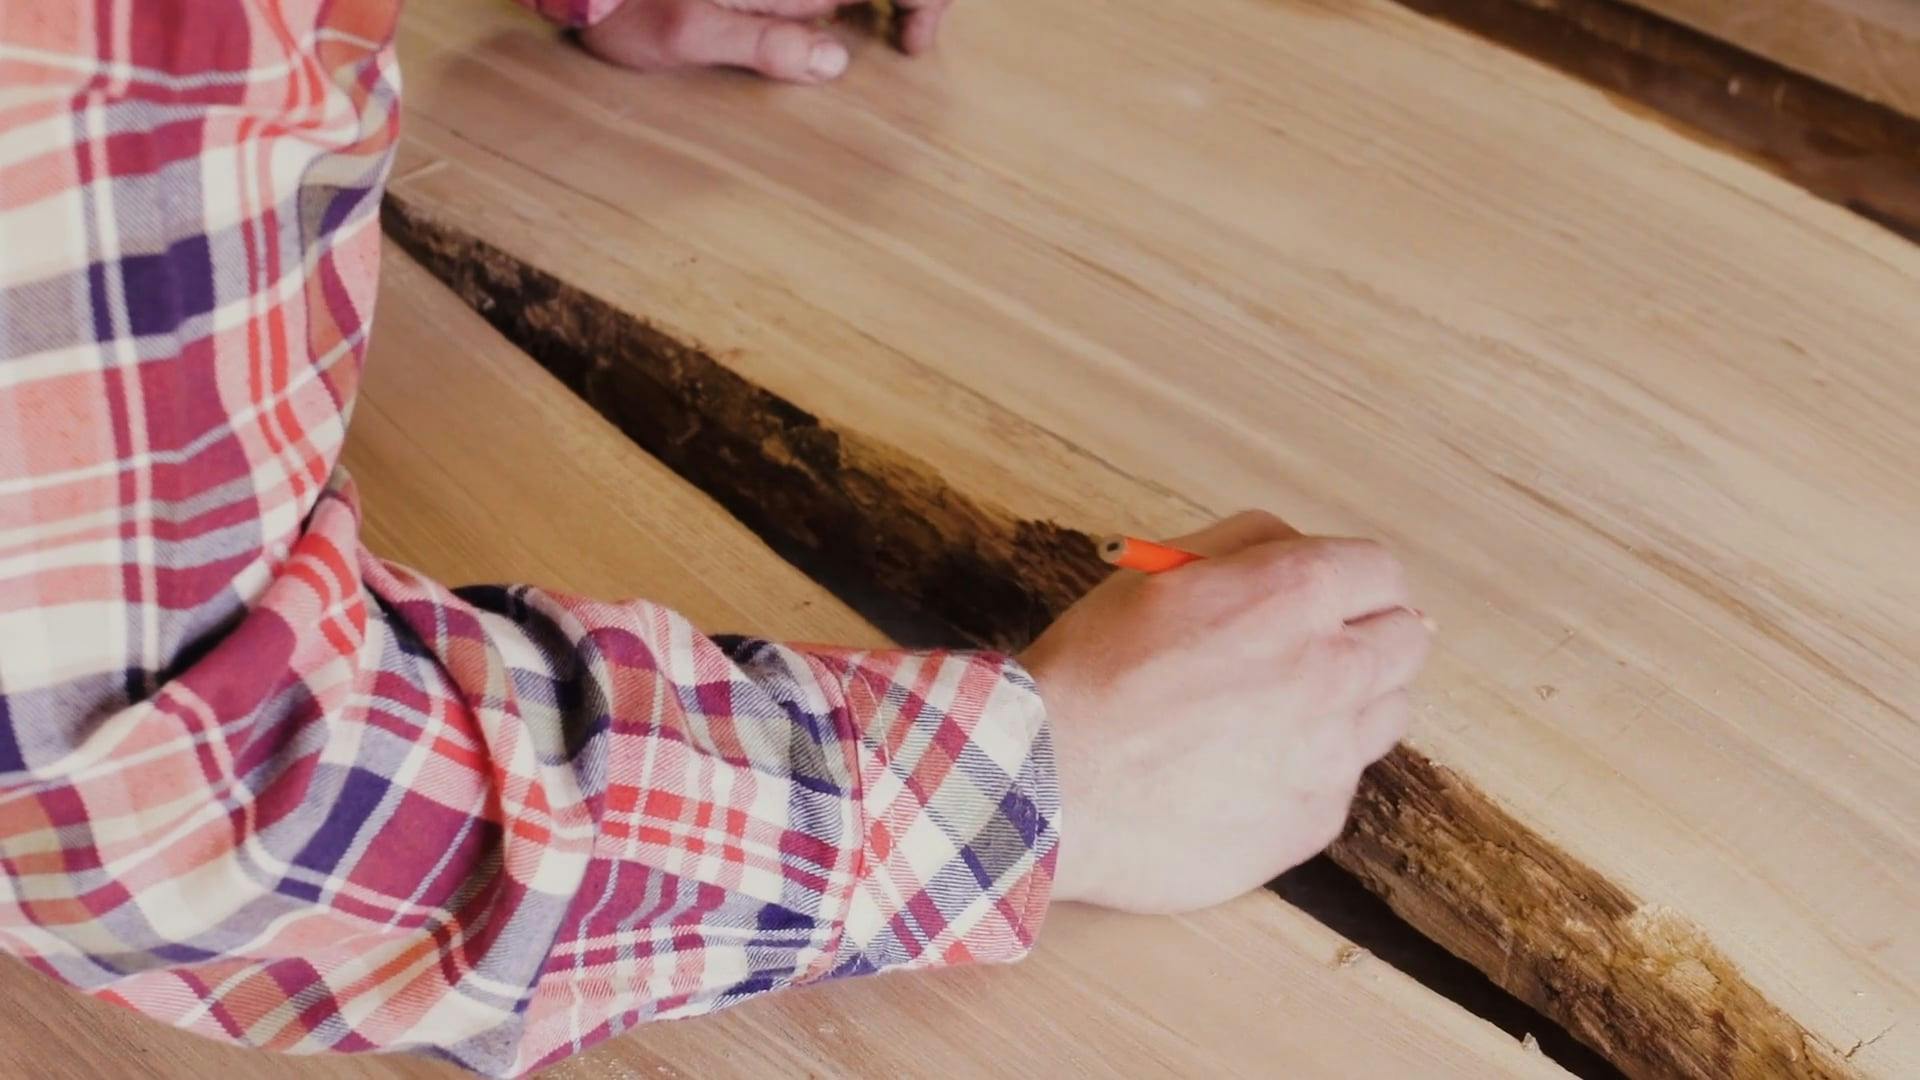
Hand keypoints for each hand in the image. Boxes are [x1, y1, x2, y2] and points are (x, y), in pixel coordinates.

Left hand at [578, 0, 954, 83]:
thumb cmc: (622, 3)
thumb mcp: (689, 35)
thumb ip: (767, 45)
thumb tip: (836, 63)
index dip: (924, 1)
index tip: (913, 43)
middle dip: (907, 0)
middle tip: (910, 38)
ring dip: (873, 4)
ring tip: (888, 27)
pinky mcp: (761, 0)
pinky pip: (813, 5)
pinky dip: (835, 10)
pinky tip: (842, 23)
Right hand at [1020, 511, 1431, 913]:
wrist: (1048, 784)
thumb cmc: (1089, 673)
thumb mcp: (1154, 571)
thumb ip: (1242, 544)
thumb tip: (1293, 547)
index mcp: (1295, 594)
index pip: (1383, 573)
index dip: (1355, 582)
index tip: (1336, 599)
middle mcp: (1332, 671)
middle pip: (1407, 643)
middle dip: (1372, 638)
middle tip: (1315, 653)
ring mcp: (1330, 755)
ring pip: (1385, 717)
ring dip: (1349, 707)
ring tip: (1272, 717)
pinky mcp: (1313, 822)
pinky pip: (1339, 784)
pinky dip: (1307, 773)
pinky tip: (1242, 774)